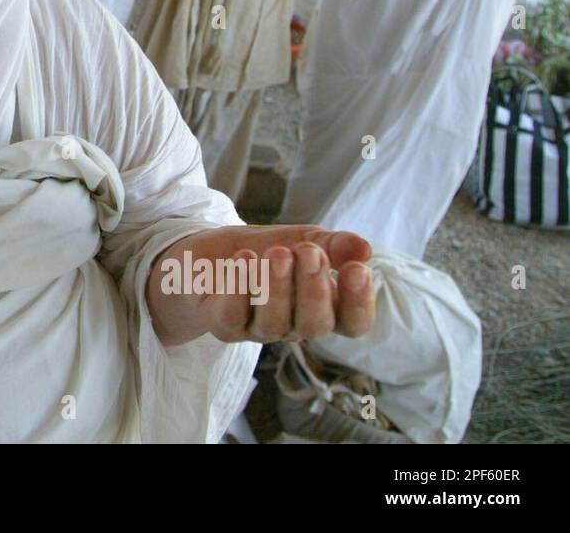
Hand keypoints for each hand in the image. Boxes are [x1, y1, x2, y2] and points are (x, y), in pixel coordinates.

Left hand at [147, 226, 374, 346]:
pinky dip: (239, 288)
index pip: (352, 323)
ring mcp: (256, 329)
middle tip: (308, 252)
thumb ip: (333, 245)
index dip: (359, 303)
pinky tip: (243, 260)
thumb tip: (365, 249)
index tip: (357, 270)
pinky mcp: (222, 324)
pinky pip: (233, 316)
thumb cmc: (260, 253)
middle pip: (316, 326)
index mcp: (321, 308)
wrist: (203, 256)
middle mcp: (292, 325)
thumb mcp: (301, 240)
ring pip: (274, 323)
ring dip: (277, 286)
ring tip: (275, 252)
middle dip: (315, 289)